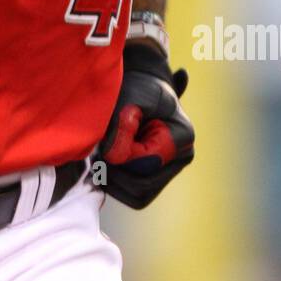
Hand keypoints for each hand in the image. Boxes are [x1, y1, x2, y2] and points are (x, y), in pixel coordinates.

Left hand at [94, 42, 194, 208]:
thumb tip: (113, 157)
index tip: (108, 137)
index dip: (122, 154)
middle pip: (143, 184)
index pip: (147, 162)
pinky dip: (116, 185)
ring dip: (114, 180)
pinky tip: (106, 164)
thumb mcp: (130, 96)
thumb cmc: (137, 87)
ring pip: (138, 195)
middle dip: (116, 170)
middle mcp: (182, 157)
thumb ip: (122, 124)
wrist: (142, 84)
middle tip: (98, 151)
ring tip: (101, 155)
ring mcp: (170, 169)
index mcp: (182, 136)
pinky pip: (135, 196)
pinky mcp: (156, 177)